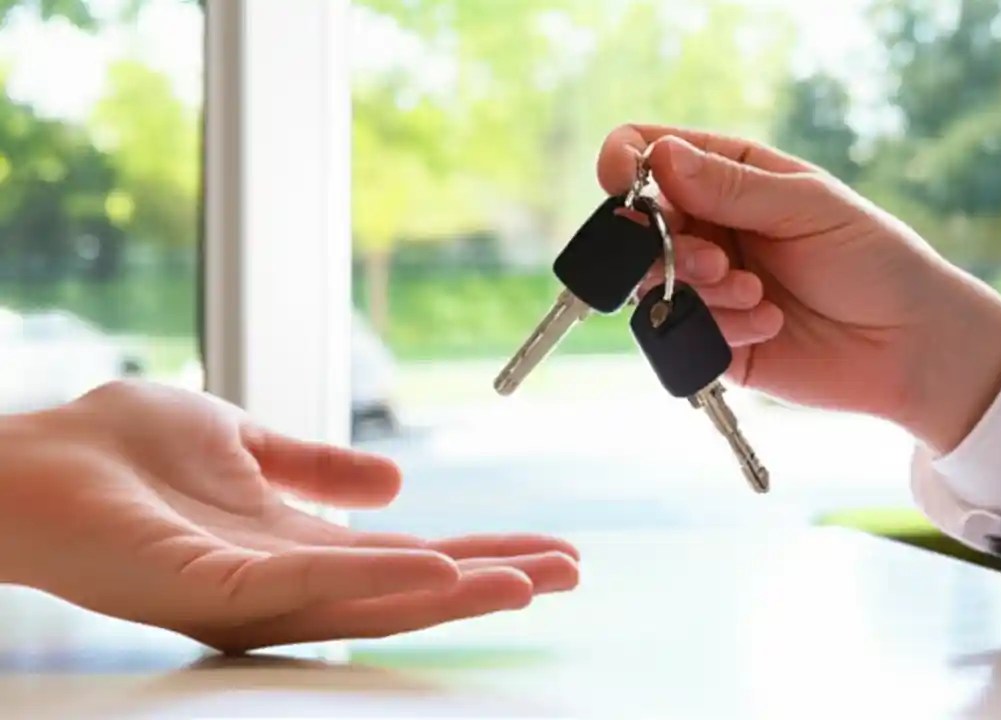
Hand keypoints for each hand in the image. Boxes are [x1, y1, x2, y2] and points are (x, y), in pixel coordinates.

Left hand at [0, 381, 578, 652]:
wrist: (33, 459)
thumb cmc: (117, 450)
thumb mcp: (244, 443)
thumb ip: (315, 465)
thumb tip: (395, 481)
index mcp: (296, 547)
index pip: (409, 558)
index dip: (481, 552)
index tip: (550, 548)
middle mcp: (287, 582)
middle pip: (411, 589)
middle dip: (494, 579)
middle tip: (572, 573)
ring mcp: (256, 592)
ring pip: (378, 598)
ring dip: (461, 590)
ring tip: (534, 580)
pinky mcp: (219, 588)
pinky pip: (315, 587)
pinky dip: (385, 582)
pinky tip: (443, 571)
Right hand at [598, 125, 1000, 450]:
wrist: (911, 344)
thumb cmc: (873, 259)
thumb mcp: (808, 207)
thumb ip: (731, 186)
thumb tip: (658, 155)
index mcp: (729, 176)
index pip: (648, 152)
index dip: (624, 163)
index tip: (626, 182)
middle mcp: (709, 227)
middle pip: (635, 224)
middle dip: (662, 243)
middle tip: (714, 261)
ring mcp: (706, 285)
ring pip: (650, 282)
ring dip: (697, 288)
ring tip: (754, 294)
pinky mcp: (713, 340)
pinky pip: (680, 333)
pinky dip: (721, 329)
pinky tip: (772, 324)